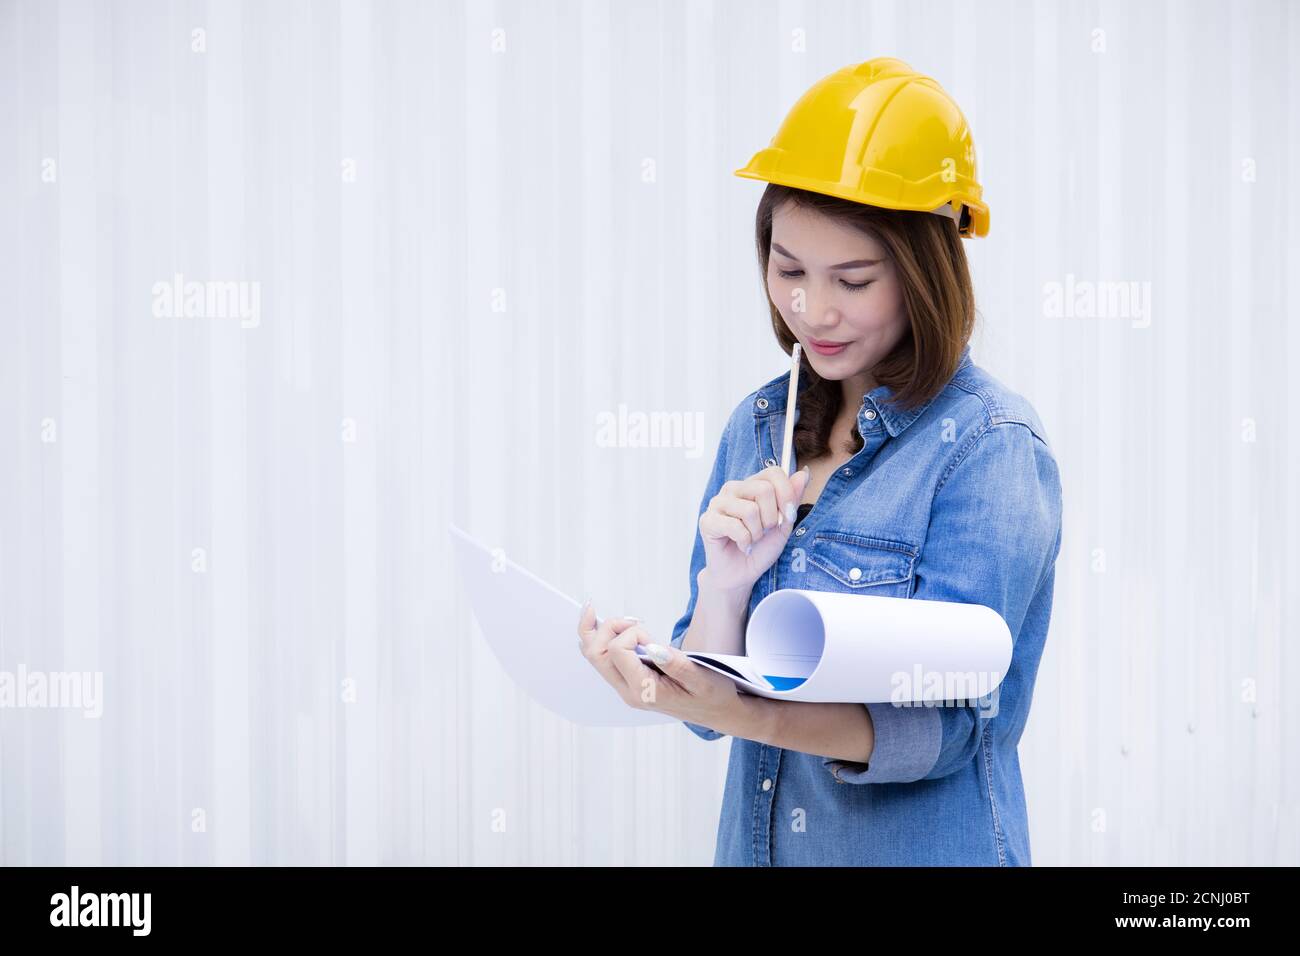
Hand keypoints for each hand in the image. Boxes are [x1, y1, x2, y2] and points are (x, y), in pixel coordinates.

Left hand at [575, 602, 744, 728]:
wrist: (714, 712)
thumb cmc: (711, 695)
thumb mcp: (701, 679)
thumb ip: (676, 664)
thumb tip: (652, 647)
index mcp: (644, 690)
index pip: (617, 652)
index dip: (631, 633)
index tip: (653, 635)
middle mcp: (628, 691)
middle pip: (595, 654)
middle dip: (606, 627)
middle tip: (631, 619)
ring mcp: (625, 687)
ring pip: (594, 656)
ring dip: (597, 632)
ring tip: (609, 616)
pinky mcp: (627, 681)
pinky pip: (603, 660)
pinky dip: (599, 639)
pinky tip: (604, 626)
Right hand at [700, 464, 809, 592]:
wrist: (742, 575)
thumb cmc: (761, 548)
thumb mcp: (784, 523)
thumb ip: (792, 498)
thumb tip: (803, 473)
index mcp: (751, 485)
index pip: (773, 472)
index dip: (786, 494)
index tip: (786, 515)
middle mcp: (732, 489)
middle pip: (764, 489)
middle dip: (771, 518)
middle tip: (764, 531)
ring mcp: (717, 503)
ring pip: (750, 510)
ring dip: (757, 533)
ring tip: (751, 540)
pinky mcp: (707, 521)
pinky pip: (735, 527)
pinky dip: (745, 542)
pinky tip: (742, 546)